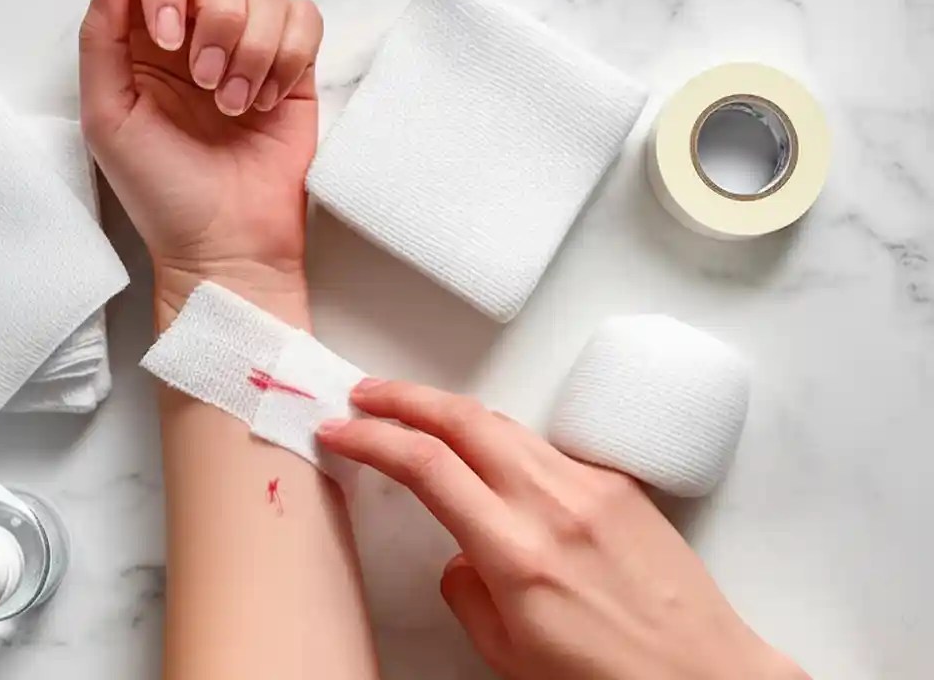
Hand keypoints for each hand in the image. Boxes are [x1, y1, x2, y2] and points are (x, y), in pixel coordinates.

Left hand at [80, 0, 322, 328]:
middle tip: (206, 82)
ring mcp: (247, 46)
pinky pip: (304, 18)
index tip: (165, 37)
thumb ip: (100, 37)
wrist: (227, 246)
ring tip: (235, 104)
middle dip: (214, 18)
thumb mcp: (108, 119)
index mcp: (141, 38)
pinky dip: (287, 56)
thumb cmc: (164, 195)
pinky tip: (266, 102)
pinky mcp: (293, 68)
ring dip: (252, 44)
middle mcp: (194, 33)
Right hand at [317, 379, 808, 679]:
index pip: (427, 467)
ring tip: (412, 410)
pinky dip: (502, 439)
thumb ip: (468, 592)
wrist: (705, 675)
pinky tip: (485, 451)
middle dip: (403, 397)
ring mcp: (592, 486)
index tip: (339, 431)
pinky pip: (544, 448)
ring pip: (504, 424)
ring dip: (448, 409)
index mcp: (518, 554)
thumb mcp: (510, 654)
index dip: (373, 439)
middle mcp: (555, 505)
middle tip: (364, 393)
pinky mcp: (619, 484)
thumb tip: (460, 552)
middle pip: (463, 420)